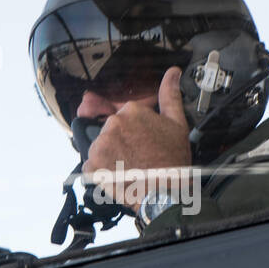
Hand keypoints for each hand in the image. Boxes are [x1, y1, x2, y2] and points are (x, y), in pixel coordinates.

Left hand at [83, 67, 192, 211]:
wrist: (164, 195)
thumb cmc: (172, 162)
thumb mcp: (177, 124)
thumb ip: (170, 95)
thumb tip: (172, 72)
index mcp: (131, 111)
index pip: (127, 117)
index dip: (137, 131)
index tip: (145, 143)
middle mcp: (112, 125)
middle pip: (113, 131)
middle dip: (123, 142)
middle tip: (139, 157)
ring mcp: (100, 146)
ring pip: (102, 147)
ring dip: (111, 156)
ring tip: (129, 168)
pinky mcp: (92, 166)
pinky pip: (92, 166)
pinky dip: (101, 172)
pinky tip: (118, 176)